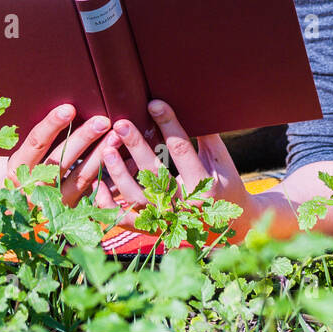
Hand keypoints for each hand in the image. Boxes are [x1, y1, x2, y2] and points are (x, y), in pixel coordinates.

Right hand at [0, 104, 115, 207]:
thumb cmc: (26, 170)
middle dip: (83, 138)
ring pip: (80, 177)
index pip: (36, 142)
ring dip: (100, 156)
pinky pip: (95, 193)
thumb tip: (67, 108)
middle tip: (102, 121)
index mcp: (18, 169)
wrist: (22, 207)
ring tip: (115, 138)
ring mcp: (54, 202)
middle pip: (61, 160)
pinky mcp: (72, 211)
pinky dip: (111, 178)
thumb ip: (39, 139)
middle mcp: (34, 187)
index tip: (70, 108)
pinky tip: (126, 163)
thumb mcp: (23, 157)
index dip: (52, 125)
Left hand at [93, 99, 263, 240]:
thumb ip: (206, 134)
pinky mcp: (154, 230)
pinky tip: (98, 185)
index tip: (153, 104)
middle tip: (122, 123)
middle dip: (137, 146)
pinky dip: (109, 205)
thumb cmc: (226, 183)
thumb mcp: (222, 159)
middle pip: (156, 174)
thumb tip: (190, 101)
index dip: (168, 125)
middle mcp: (185, 207)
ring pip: (137, 199)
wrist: (233, 225)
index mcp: (205, 186)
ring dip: (119, 174)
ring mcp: (167, 221)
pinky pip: (126, 219)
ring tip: (107, 150)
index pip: (182, 150)